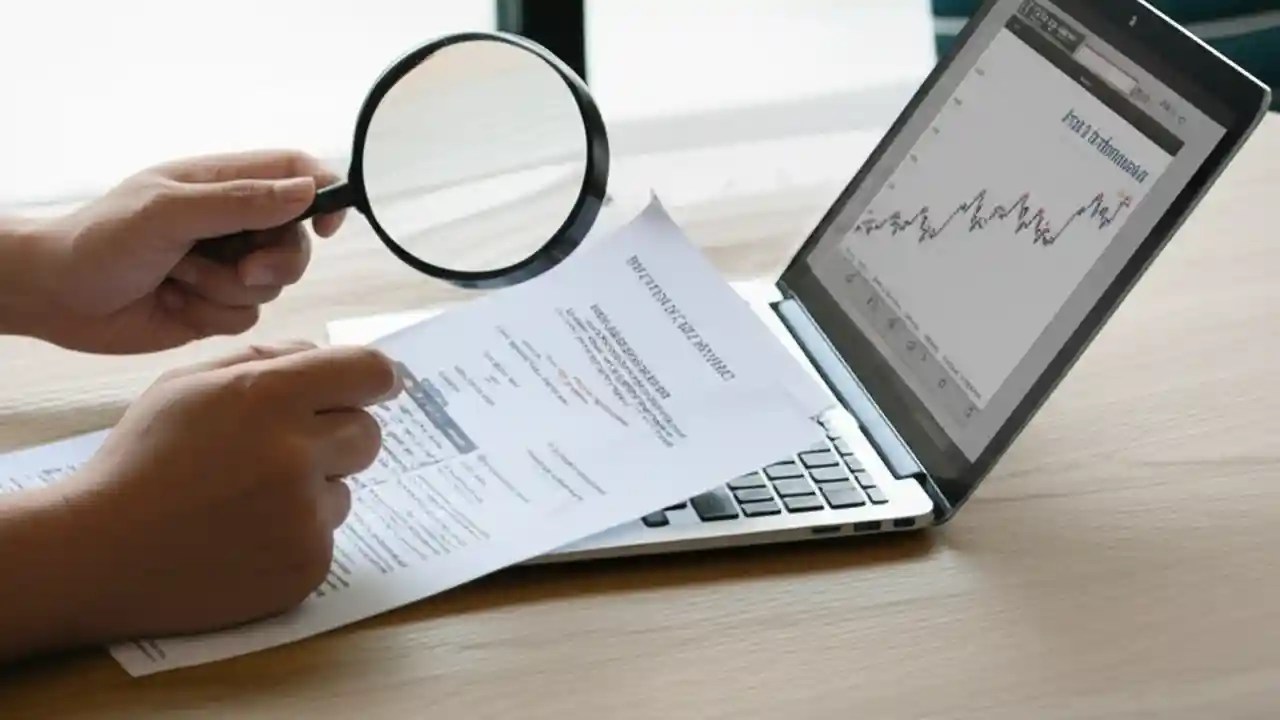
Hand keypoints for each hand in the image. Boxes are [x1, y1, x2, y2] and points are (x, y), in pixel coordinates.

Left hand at [9, 150, 345, 352]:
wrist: (57, 297)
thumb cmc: (101, 241)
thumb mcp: (170, 212)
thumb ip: (240, 202)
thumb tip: (307, 190)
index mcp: (223, 183)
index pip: (296, 172)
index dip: (324, 193)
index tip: (327, 226)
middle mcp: (232, 222)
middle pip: (296, 240)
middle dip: (275, 262)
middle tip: (244, 271)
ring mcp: (226, 265)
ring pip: (274, 285)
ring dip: (227, 289)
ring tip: (179, 279)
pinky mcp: (216, 306)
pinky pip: (248, 316)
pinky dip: (213, 314)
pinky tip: (172, 303)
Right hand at [50, 342, 399, 643]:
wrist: (98, 554)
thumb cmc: (142, 461)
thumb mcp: (188, 385)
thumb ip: (264, 359)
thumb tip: (326, 354)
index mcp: (268, 396)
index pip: (368, 372)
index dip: (375, 377)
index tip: (373, 386)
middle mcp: (295, 453)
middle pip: (368, 431)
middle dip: (337, 434)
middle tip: (283, 449)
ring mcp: (304, 514)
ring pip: (346, 486)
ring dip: (313, 487)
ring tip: (245, 499)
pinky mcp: (307, 564)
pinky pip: (327, 534)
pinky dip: (296, 533)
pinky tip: (245, 536)